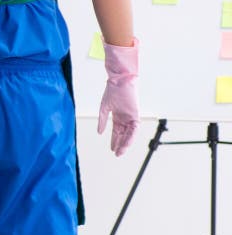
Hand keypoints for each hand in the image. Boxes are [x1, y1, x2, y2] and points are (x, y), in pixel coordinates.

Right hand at [97, 38, 139, 155]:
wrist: (119, 80)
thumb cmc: (112, 91)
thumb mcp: (104, 108)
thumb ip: (102, 121)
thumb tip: (99, 133)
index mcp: (118, 116)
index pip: (117, 132)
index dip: (114, 140)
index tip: (112, 149)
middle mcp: (125, 118)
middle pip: (124, 135)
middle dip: (120, 144)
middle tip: (117, 154)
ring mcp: (131, 117)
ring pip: (129, 134)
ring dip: (126, 143)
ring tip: (121, 152)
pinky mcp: (136, 115)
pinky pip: (134, 129)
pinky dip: (130, 136)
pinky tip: (125, 143)